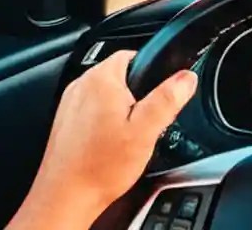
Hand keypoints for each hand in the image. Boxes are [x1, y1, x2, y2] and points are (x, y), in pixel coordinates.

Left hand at [8, 51, 197, 229]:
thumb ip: (167, 100)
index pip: (132, 54)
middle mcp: (81, 84)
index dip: (151, 72)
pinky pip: (91, 110)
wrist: (66, 196)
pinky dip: (103, 122)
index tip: (159, 93)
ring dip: (119, 110)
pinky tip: (108, 145)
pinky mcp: (65, 120)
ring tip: (124, 138)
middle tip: (143, 123)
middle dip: (136, 95)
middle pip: (120, 75)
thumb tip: (186, 78)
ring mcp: (70, 102)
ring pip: (106, 94)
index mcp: (102, 78)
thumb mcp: (145, 131)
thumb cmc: (100, 167)